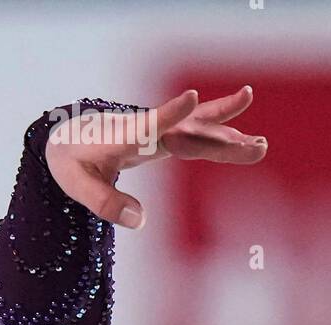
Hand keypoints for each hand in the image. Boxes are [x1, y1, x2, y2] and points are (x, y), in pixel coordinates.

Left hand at [44, 86, 267, 229]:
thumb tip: (140, 220)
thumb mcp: (78, 186)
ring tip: (262, 144)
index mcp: (124, 137)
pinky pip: (197, 137)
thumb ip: (105, 202)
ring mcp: (160, 131)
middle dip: (221, 139)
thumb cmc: (70, 162)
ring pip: (200, 132)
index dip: (171, 113)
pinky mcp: (165, 137)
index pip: (151, 125)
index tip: (192, 98)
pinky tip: (247, 139)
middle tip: (254, 144)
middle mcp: (149, 129)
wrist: (68, 140)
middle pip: (190, 133)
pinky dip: (221, 136)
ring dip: (230, 137)